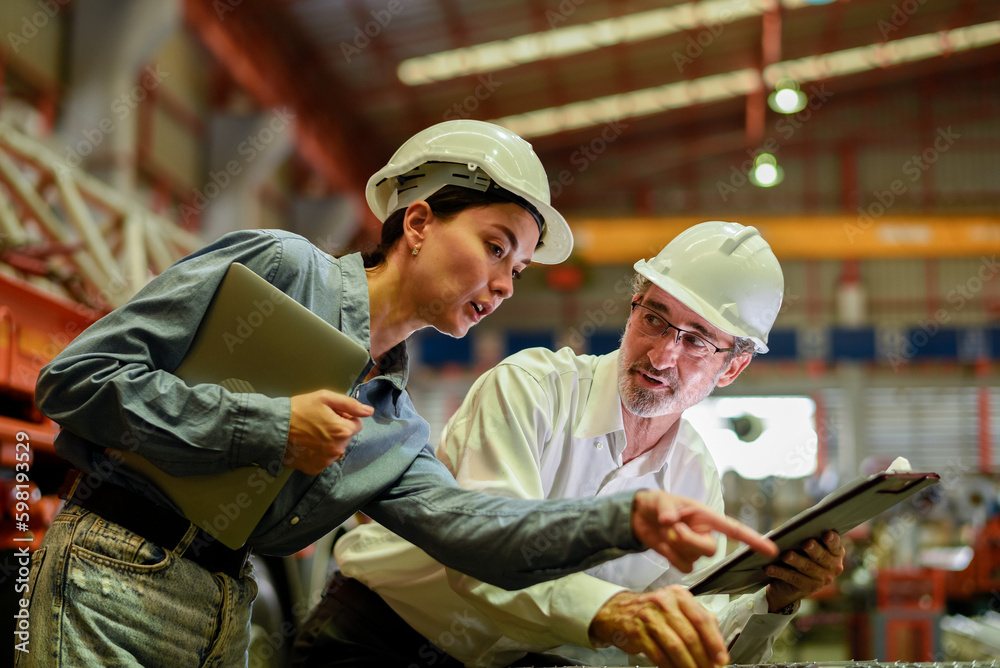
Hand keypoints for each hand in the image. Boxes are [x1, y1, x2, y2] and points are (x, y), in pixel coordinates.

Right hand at [284, 389, 373, 474]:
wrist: (274, 428)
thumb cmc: (299, 409)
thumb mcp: (325, 398)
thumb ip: (350, 404)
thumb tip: (369, 411)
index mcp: (343, 431)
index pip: (357, 424)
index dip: (344, 417)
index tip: (330, 414)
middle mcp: (337, 449)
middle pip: (346, 437)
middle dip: (337, 429)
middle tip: (319, 422)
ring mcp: (326, 461)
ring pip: (336, 448)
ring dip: (329, 441)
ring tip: (311, 433)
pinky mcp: (315, 468)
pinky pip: (324, 459)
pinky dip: (319, 452)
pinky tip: (307, 444)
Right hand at [590, 587, 728, 667]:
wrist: (617, 610)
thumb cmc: (652, 611)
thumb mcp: (675, 608)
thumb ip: (698, 622)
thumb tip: (717, 649)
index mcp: (679, 595)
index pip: (702, 618)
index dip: (715, 642)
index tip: (721, 659)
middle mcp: (664, 603)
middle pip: (690, 636)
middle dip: (702, 659)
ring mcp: (649, 616)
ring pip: (676, 647)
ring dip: (688, 665)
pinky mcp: (637, 632)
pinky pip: (659, 655)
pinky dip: (670, 667)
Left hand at [631, 491, 778, 572]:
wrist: (640, 517)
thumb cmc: (657, 504)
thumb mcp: (660, 500)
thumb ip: (665, 509)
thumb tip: (668, 520)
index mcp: (707, 517)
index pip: (735, 530)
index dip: (754, 540)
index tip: (773, 550)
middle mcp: (705, 534)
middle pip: (710, 550)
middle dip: (689, 541)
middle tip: (671, 528)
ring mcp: (694, 549)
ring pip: (695, 559)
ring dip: (676, 547)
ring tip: (666, 532)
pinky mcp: (683, 560)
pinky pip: (683, 567)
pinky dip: (671, 557)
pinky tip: (664, 546)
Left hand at [765, 530, 844, 611]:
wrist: (791, 583)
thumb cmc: (800, 554)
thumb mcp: (805, 545)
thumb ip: (806, 536)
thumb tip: (794, 528)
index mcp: (835, 553)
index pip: (836, 546)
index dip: (832, 540)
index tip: (827, 534)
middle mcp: (833, 567)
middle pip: (822, 557)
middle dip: (814, 549)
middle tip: (806, 543)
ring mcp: (821, 580)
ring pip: (807, 567)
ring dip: (796, 561)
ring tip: (786, 555)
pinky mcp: (807, 588)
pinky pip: (792, 578)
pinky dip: (780, 572)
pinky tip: (770, 568)